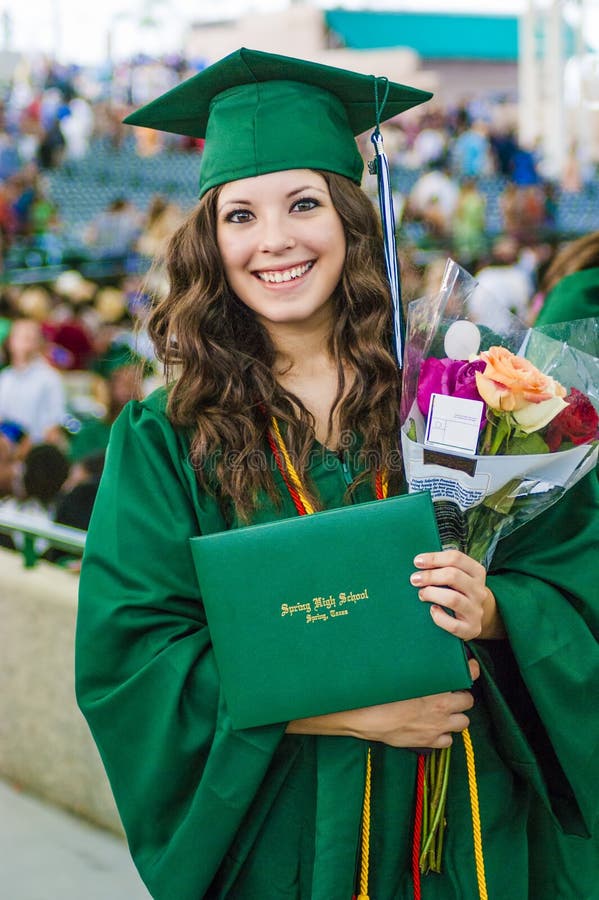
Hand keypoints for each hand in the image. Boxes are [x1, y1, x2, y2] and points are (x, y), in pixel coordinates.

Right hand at [286, 659, 479, 748]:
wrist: (365, 717)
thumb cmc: (380, 692)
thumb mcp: (402, 674)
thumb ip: (419, 668)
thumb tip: (426, 658)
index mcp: (438, 691)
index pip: (467, 677)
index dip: (469, 672)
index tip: (468, 668)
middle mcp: (442, 710)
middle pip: (468, 702)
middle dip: (462, 697)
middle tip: (450, 693)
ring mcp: (436, 728)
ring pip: (462, 723)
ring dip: (455, 717)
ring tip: (444, 711)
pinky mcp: (427, 742)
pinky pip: (447, 741)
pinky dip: (443, 734)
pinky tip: (433, 727)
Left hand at [410, 550, 504, 640]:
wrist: (474, 618)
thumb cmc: (458, 592)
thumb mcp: (457, 577)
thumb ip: (442, 568)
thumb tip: (419, 562)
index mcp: (477, 573)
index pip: (456, 558)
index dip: (434, 558)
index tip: (417, 561)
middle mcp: (479, 591)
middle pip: (454, 576)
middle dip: (430, 576)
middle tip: (414, 579)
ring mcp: (476, 610)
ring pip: (453, 599)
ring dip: (432, 594)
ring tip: (422, 594)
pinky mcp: (471, 629)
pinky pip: (453, 624)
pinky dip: (439, 617)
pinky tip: (433, 610)